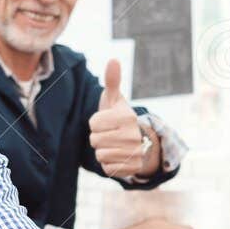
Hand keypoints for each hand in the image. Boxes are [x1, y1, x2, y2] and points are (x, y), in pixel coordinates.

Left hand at [88, 59, 152, 178]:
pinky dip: (108, 164)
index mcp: (127, 117)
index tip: (106, 121)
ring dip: (102, 151)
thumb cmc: (118, 118)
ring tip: (113, 145)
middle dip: (97, 138)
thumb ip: (112, 81)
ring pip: (100, 155)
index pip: (93, 123)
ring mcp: (135, 153)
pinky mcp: (133, 169)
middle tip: (110, 134)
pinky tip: (117, 157)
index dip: (95, 122)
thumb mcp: (114, 100)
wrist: (136, 141)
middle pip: (95, 140)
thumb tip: (113, 60)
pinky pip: (107, 169)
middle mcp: (134, 135)